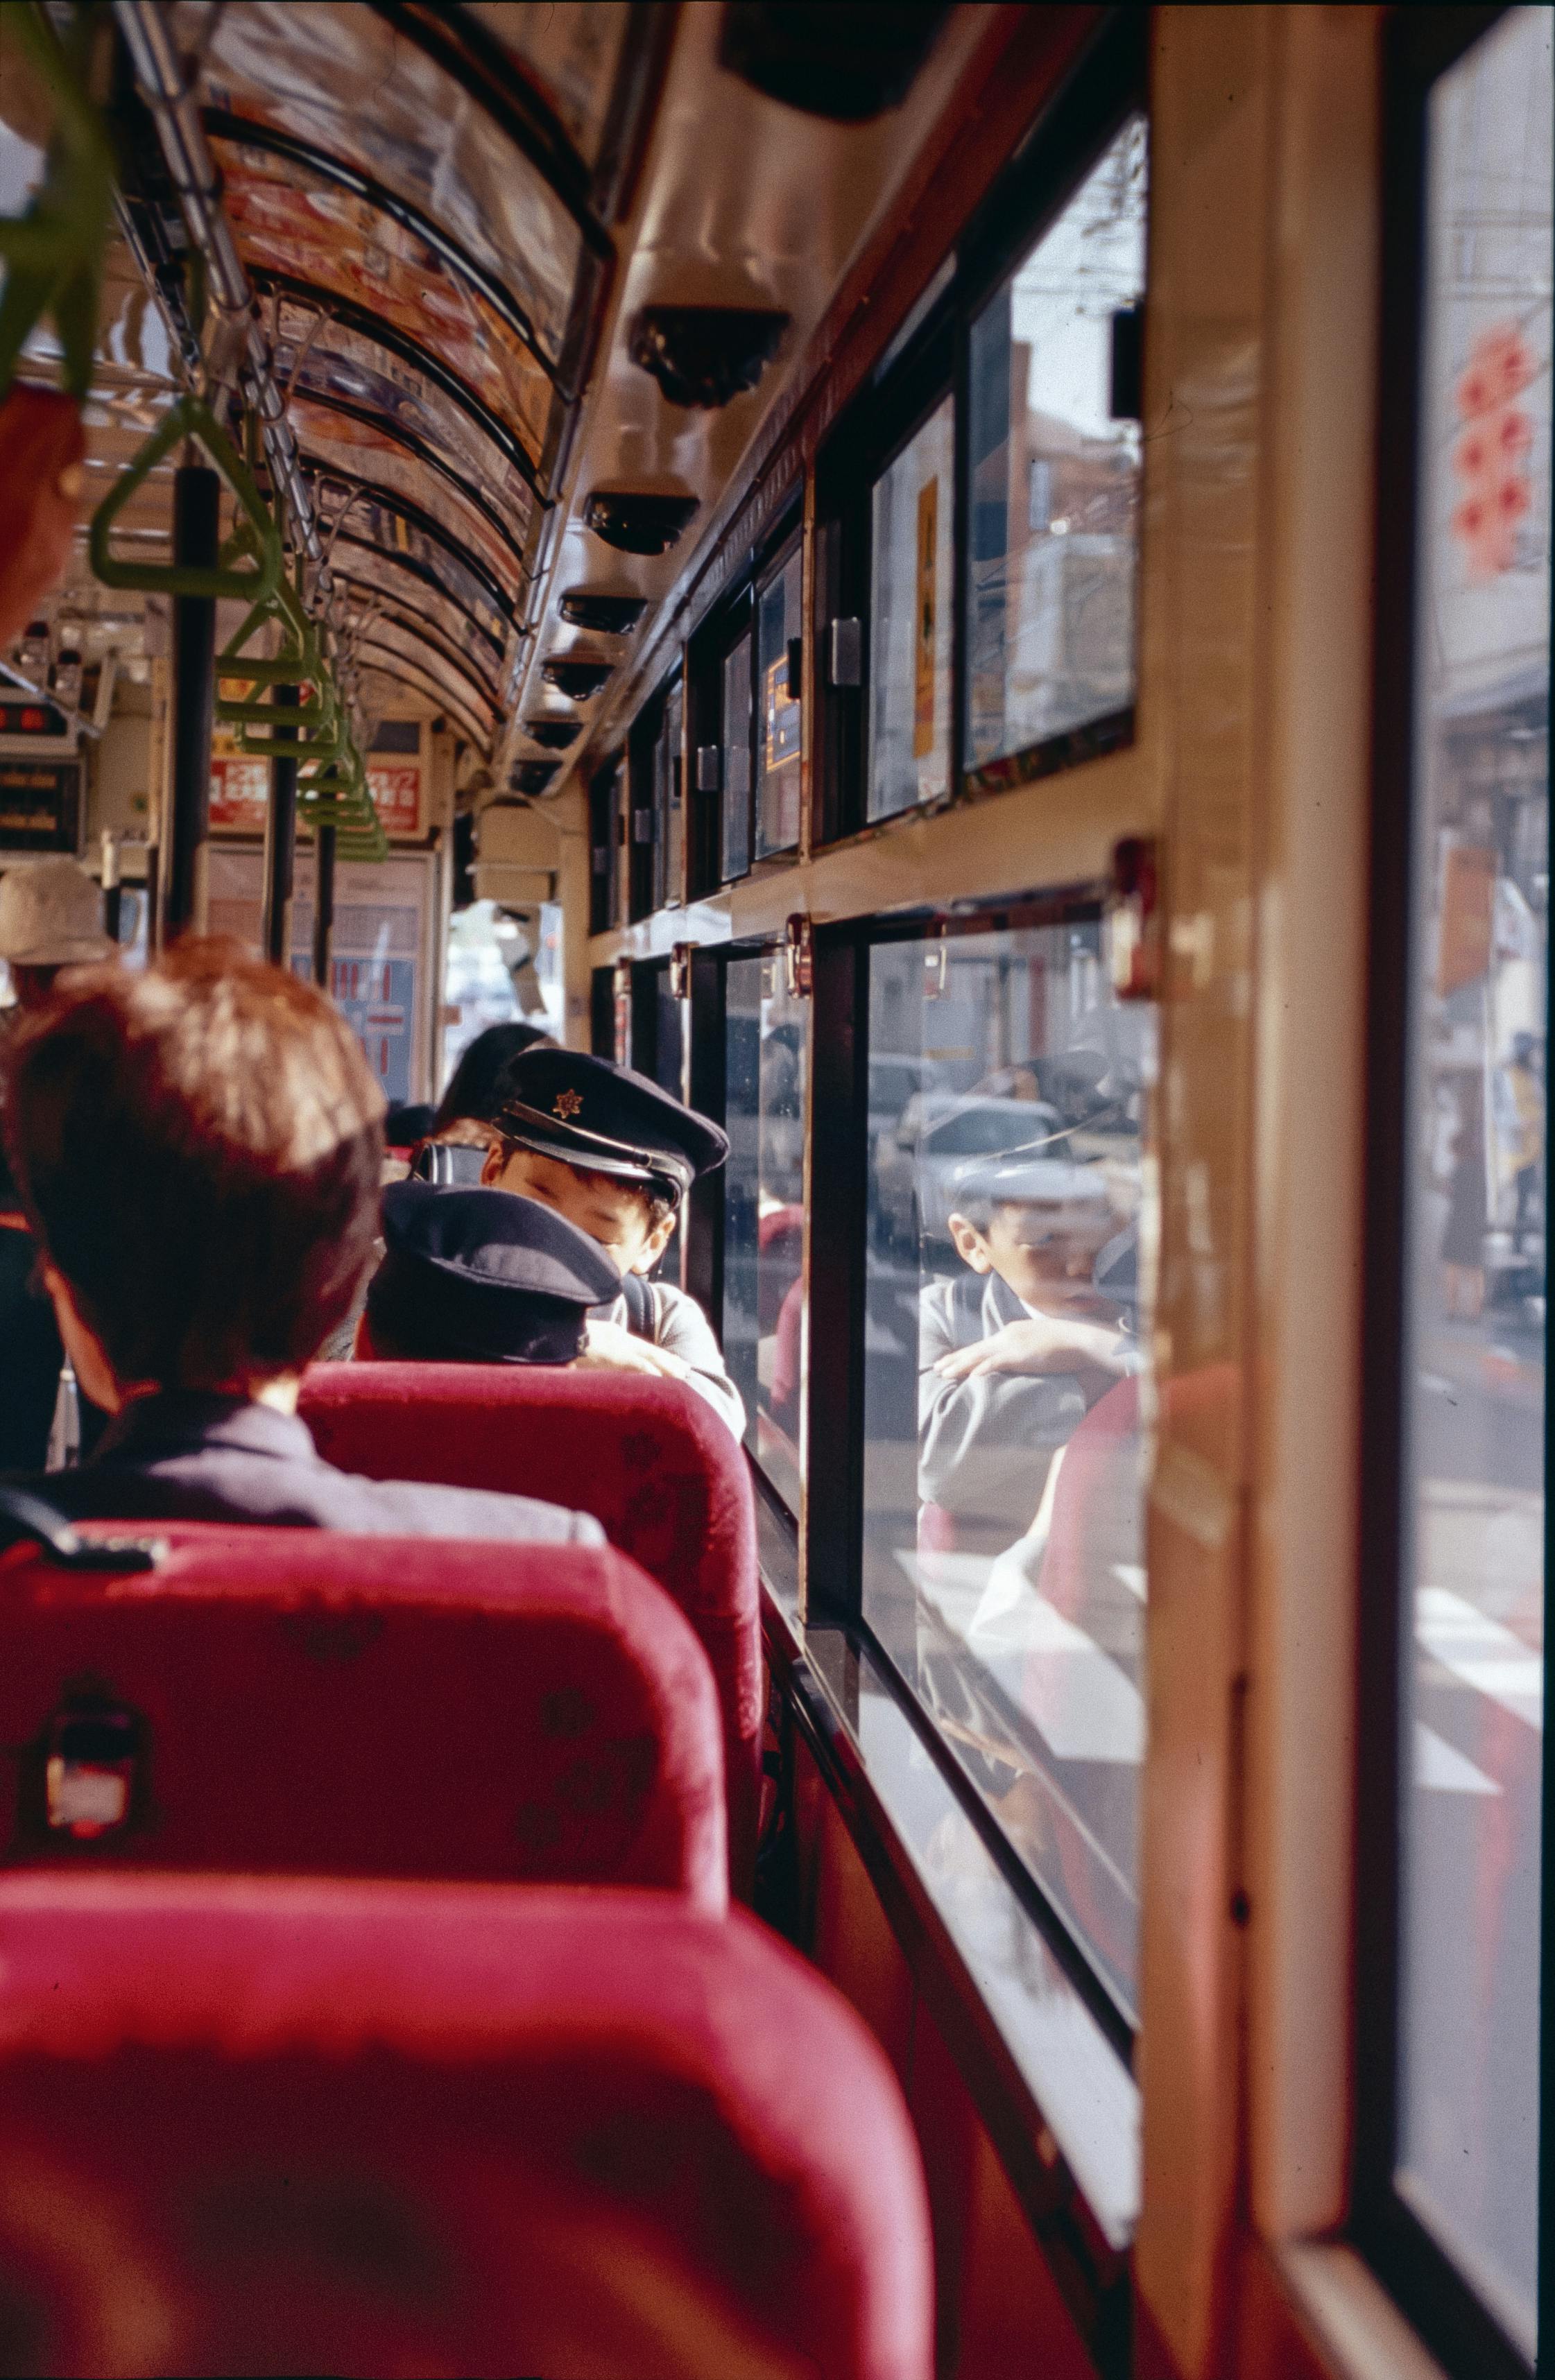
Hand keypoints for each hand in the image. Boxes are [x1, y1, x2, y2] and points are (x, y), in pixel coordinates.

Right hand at [572, 1319, 689, 1380]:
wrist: (552, 1332)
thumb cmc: (561, 1340)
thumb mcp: (581, 1344)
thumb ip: (595, 1353)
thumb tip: (595, 1364)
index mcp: (612, 1335)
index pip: (639, 1346)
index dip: (657, 1354)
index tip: (673, 1361)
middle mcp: (618, 1338)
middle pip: (649, 1350)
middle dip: (668, 1360)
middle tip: (686, 1369)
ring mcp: (616, 1345)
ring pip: (648, 1356)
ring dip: (666, 1366)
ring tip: (681, 1375)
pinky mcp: (612, 1354)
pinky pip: (635, 1363)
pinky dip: (648, 1369)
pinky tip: (660, 1377)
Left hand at [932, 1313, 1126, 1382]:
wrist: (1082, 1339)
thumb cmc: (1066, 1343)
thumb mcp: (1039, 1342)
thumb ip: (1025, 1348)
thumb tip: (1017, 1358)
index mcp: (1012, 1332)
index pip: (984, 1345)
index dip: (966, 1353)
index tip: (951, 1360)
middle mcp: (1008, 1335)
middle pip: (976, 1349)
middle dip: (955, 1359)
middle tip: (937, 1368)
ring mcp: (1014, 1344)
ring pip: (980, 1355)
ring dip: (961, 1365)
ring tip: (945, 1373)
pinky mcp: (1022, 1354)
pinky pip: (998, 1362)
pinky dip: (983, 1368)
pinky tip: (972, 1376)